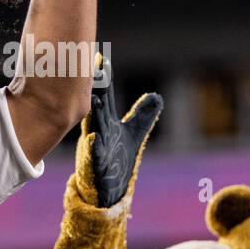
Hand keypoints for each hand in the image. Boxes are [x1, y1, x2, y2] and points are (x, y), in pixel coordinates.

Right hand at [77, 55, 161, 206]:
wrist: (106, 192)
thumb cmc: (116, 161)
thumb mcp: (133, 135)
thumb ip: (142, 115)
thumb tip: (156, 96)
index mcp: (104, 121)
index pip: (104, 95)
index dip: (103, 78)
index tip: (101, 56)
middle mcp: (96, 131)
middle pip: (96, 106)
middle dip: (95, 88)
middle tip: (93, 69)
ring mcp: (94, 150)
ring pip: (92, 128)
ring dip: (94, 115)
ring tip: (95, 100)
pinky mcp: (96, 169)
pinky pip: (93, 157)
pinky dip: (93, 148)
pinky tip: (93, 138)